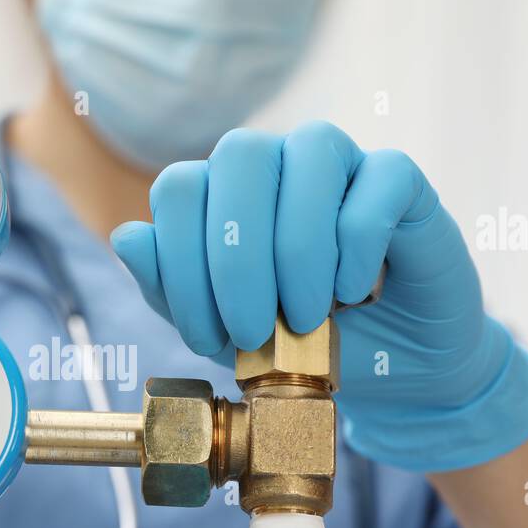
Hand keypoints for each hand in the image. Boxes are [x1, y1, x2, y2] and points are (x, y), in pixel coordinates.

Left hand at [110, 121, 527, 471]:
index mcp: (223, 193)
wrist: (391, 374)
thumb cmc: (300, 347)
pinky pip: (377, 180)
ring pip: (311, 153)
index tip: (208, 339)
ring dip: (298, 248)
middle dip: (236, 257)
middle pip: (239, 155)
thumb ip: (170, 289)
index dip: (181, 264)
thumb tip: (127, 238)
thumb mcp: (222, 332)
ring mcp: (341, 163)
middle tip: (254, 331)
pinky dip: (357, 242)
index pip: (179, 188)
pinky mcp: (400, 181)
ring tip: (306, 318)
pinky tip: (355, 292)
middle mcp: (278, 163)